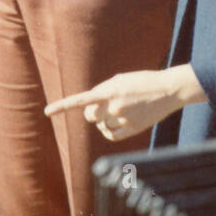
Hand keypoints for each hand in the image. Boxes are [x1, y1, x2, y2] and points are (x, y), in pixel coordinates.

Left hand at [44, 66, 206, 142]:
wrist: (169, 89)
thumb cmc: (142, 81)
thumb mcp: (120, 79)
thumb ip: (103, 91)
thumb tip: (90, 107)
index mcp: (109, 89)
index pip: (80, 100)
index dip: (62, 106)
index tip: (47, 112)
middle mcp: (114, 105)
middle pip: (90, 116)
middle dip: (93, 113)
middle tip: (104, 107)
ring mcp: (124, 118)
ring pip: (102, 126)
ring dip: (105, 121)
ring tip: (120, 111)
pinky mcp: (133, 129)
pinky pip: (111, 135)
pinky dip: (110, 132)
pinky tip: (118, 123)